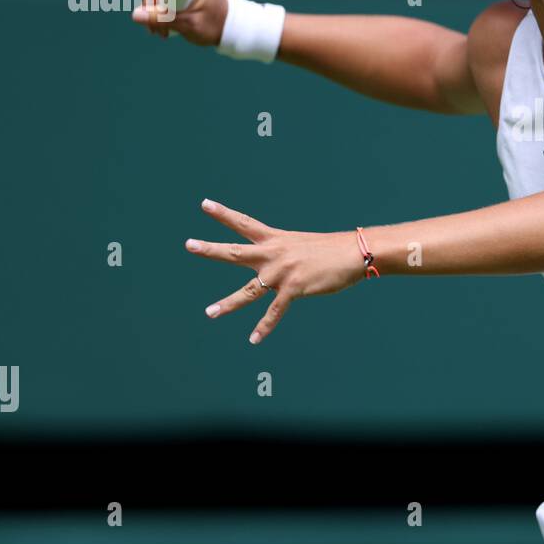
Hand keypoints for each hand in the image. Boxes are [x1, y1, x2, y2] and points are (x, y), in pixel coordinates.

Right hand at [132, 0, 228, 45]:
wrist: (228, 29)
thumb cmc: (214, 25)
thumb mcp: (189, 24)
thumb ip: (163, 19)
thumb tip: (135, 15)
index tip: (151, 15)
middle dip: (151, 7)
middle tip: (154, 29)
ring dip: (154, 12)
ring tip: (159, 32)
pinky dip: (159, 12)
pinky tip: (161, 28)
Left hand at [184, 198, 366, 343]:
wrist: (355, 252)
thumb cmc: (332, 250)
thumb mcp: (302, 245)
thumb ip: (285, 255)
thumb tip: (278, 267)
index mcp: (276, 239)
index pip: (245, 223)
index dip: (224, 214)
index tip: (204, 204)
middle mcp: (274, 253)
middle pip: (236, 252)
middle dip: (210, 249)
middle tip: (189, 244)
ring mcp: (282, 272)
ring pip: (248, 290)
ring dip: (228, 303)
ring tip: (210, 313)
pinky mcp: (294, 288)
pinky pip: (274, 311)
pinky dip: (264, 327)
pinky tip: (254, 339)